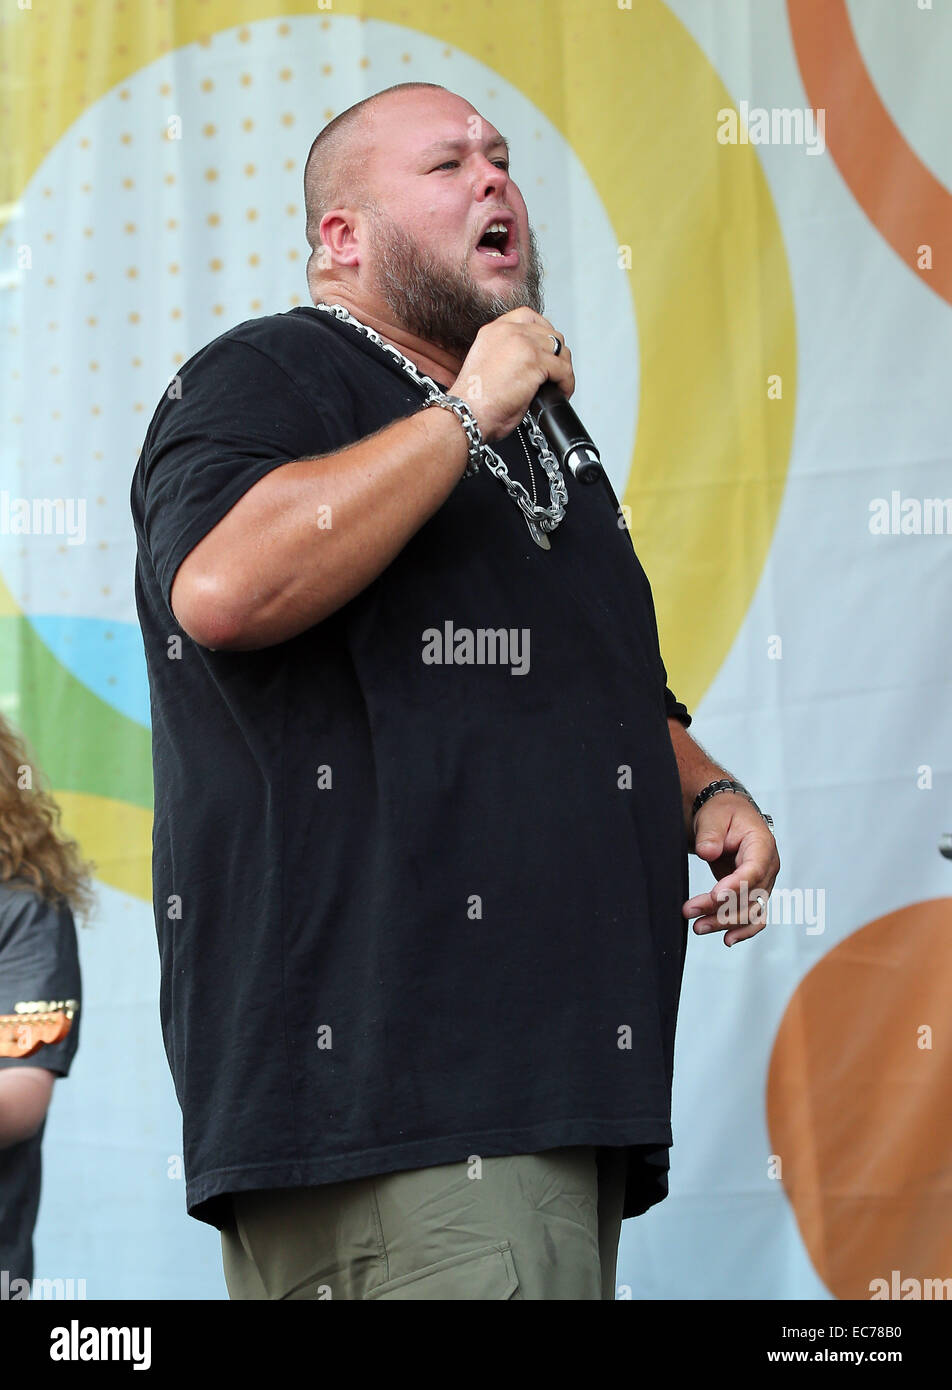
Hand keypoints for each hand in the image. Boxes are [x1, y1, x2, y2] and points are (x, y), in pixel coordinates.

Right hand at [448, 307, 574, 441]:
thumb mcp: (487, 364)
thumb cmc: (473, 400)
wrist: (467, 413)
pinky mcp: (535, 361)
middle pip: (549, 333)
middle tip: (554, 373)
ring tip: (559, 385)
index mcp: (493, 330)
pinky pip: (564, 369)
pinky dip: (567, 383)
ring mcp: (523, 344)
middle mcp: (508, 331)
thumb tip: (529, 364)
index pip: (528, 317)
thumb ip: (507, 354)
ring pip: (560, 349)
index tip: (546, 350)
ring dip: (563, 369)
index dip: (543, 332)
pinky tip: (561, 392)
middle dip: (556, 355)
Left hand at [682, 794, 779, 946]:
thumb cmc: (722, 814)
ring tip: (698, 927)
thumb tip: (708, 853)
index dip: (736, 886)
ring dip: (725, 922)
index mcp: (762, 844)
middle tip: (689, 911)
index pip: (754, 870)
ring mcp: (764, 883)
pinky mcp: (754, 893)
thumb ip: (711, 834)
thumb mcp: (714, 816)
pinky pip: (754, 917)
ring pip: (751, 911)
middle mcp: (769, 867)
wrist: (728, 817)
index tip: (715, 896)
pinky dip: (743, 930)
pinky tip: (727, 940)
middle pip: (750, 895)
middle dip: (720, 908)